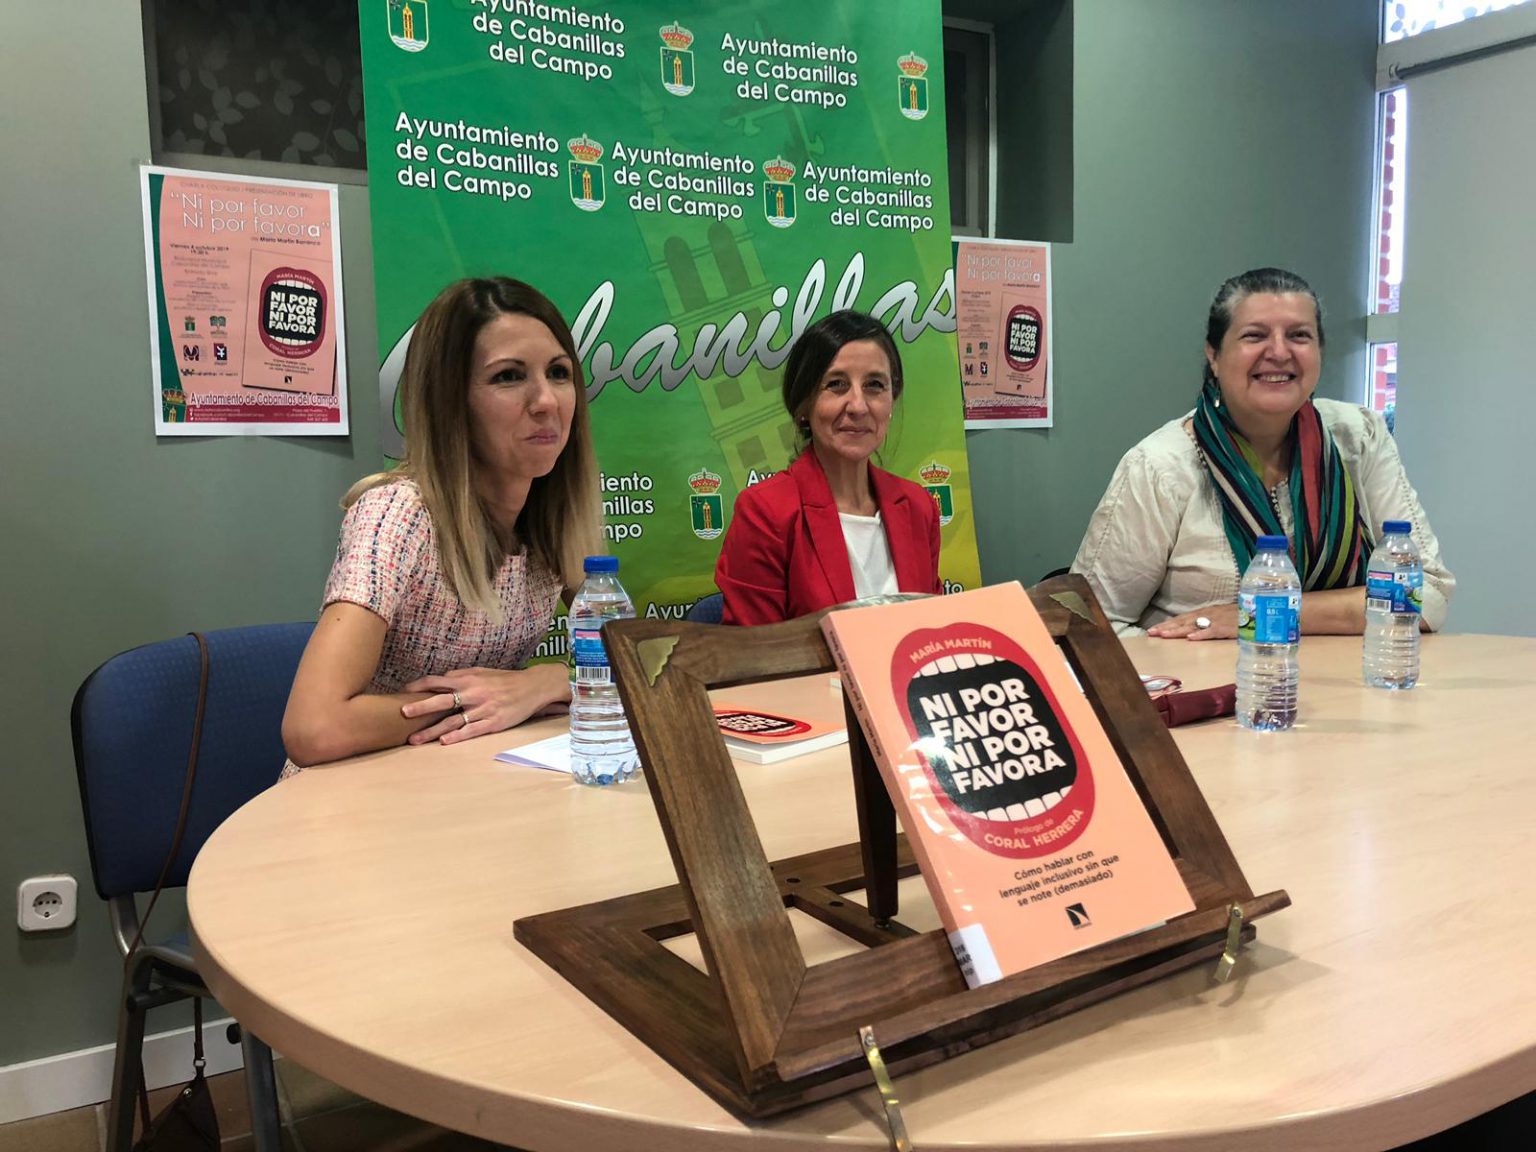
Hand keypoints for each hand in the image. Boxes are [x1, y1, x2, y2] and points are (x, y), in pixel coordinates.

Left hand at [400, 664, 568, 745]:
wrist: (533, 687)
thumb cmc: (506, 679)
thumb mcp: (482, 672)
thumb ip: (461, 674)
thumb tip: (441, 678)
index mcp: (468, 679)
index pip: (439, 681)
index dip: (421, 686)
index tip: (405, 692)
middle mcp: (473, 693)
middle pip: (442, 701)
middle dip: (421, 707)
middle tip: (403, 713)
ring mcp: (483, 709)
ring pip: (453, 721)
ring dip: (432, 731)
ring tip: (415, 740)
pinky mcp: (493, 722)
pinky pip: (472, 730)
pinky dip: (458, 736)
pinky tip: (444, 742)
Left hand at [1147, 603, 1238, 640]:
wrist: (1259, 612)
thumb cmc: (1240, 617)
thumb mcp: (1219, 618)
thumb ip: (1205, 624)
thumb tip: (1189, 632)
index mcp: (1204, 613)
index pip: (1181, 619)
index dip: (1166, 624)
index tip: (1151, 631)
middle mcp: (1207, 615)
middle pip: (1183, 621)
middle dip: (1166, 627)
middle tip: (1151, 633)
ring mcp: (1216, 620)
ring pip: (1193, 625)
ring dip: (1178, 630)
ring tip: (1164, 635)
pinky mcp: (1226, 627)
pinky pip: (1212, 631)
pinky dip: (1201, 634)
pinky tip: (1191, 638)